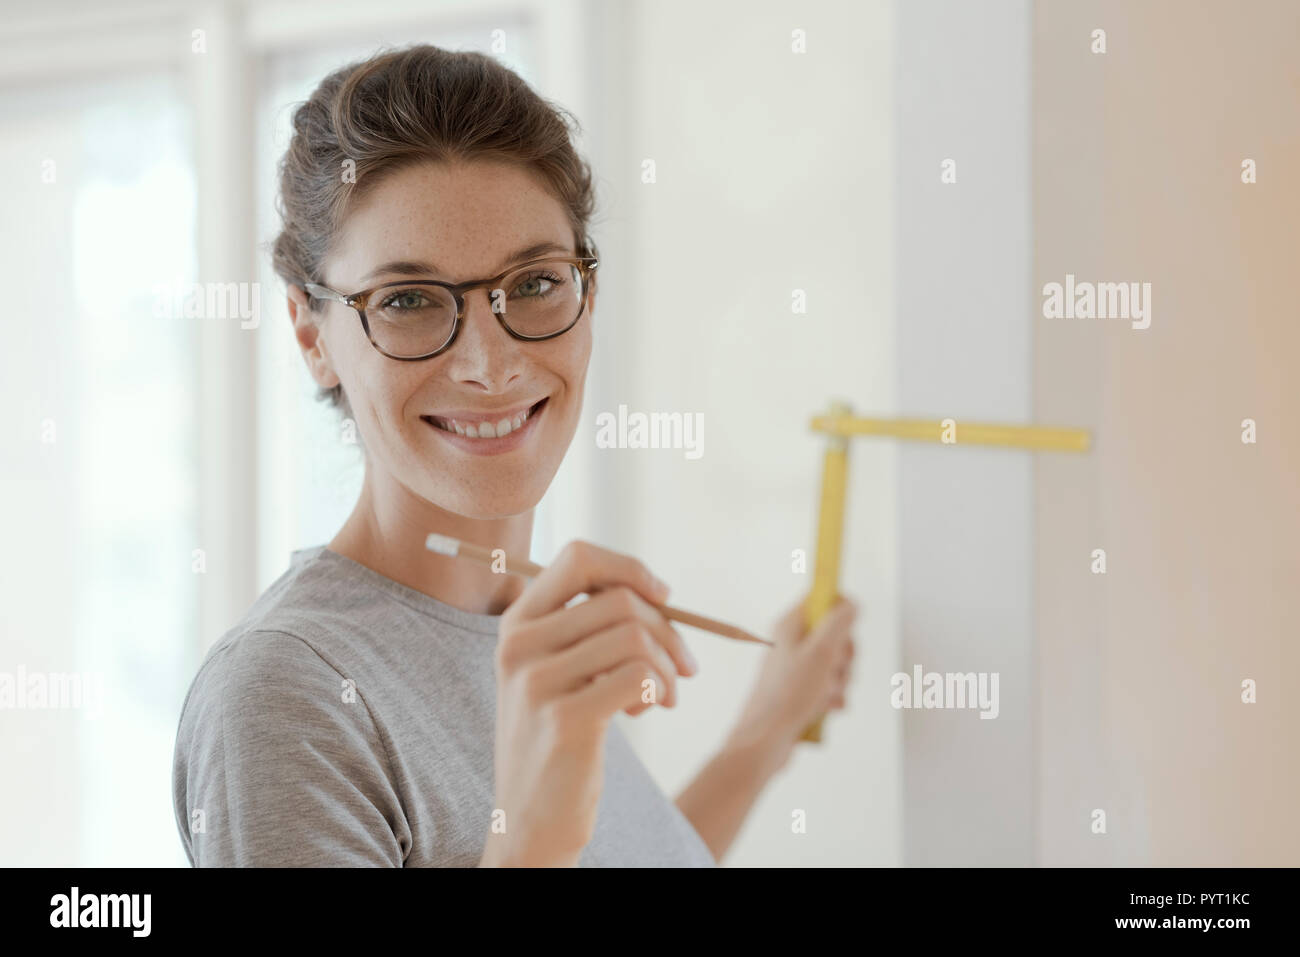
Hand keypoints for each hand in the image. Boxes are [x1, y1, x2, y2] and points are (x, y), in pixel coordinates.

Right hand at [479, 540, 697, 866]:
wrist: (527, 820)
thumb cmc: (554, 741)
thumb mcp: (554, 673)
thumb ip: (586, 628)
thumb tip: (657, 593)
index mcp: (516, 623)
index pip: (578, 558)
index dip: (631, 568)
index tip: (663, 597)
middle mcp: (519, 645)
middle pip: (619, 598)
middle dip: (668, 629)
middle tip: (683, 666)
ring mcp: (537, 681)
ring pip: (636, 636)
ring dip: (668, 667)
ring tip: (665, 696)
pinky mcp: (565, 719)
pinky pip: (639, 676)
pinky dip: (659, 689)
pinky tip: (647, 711)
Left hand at [726, 595, 857, 776]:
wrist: (766, 739)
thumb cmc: (789, 695)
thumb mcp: (821, 652)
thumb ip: (838, 622)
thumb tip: (850, 602)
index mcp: (790, 625)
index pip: (821, 599)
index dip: (841, 610)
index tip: (848, 630)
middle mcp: (791, 643)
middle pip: (835, 634)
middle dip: (844, 656)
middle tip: (835, 670)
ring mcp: (796, 668)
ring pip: (835, 663)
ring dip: (840, 681)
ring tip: (828, 695)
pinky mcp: (800, 691)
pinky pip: (828, 686)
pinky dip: (833, 697)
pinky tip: (828, 709)